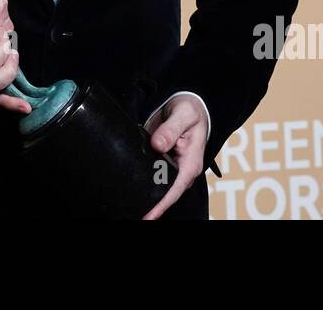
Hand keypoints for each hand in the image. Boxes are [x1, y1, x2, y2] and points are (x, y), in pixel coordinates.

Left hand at [141, 95, 208, 219]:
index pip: (175, 188)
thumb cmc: (190, 111)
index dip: (161, 204)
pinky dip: (143, 185)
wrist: (188, 107)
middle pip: (166, 194)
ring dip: (146, 197)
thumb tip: (157, 144)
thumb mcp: (183, 115)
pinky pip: (153, 177)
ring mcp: (172, 168)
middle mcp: (182, 170)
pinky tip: (132, 191)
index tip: (149, 216)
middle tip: (134, 214)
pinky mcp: (163, 164)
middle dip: (151, 206)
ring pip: (158, 188)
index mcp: (191, 163)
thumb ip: (170, 129)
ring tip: (131, 208)